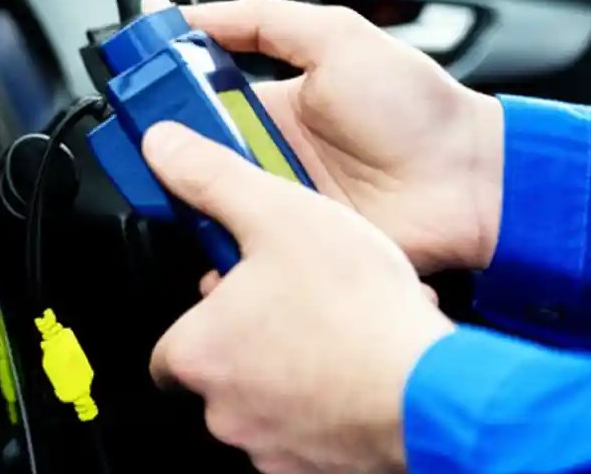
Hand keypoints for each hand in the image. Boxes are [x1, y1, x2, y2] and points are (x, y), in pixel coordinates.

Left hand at [142, 122, 453, 473]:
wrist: (426, 389)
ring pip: (269, 404)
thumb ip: (212, 179)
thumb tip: (163, 148)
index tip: (234, 292)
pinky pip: (314, 432)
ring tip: (339, 332)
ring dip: (295, 372)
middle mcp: (223, 410)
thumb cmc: (355, 310)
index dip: (204, 315)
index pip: (169, 348)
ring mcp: (271, 447)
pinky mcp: (318, 469)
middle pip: (221, 373)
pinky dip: (331, 406)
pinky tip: (363, 369)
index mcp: (198, 351)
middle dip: (254, 341)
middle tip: (297, 301)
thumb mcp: (278, 213)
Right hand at [144, 0, 504, 273]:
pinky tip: (208, 246)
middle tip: (144, 153)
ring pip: (217, 204)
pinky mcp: (300, 246)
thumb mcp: (338, 37)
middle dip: (165, 157)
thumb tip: (193, 13)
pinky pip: (250, 251)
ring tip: (172, 196)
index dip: (164, 97)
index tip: (134, 93)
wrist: (472, 180)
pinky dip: (224, 254)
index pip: (200, 101)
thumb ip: (264, 20)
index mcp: (275, 105)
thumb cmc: (417, 107)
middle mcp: (272, 156)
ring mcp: (285, 203)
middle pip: (198, 156)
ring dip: (192, 203)